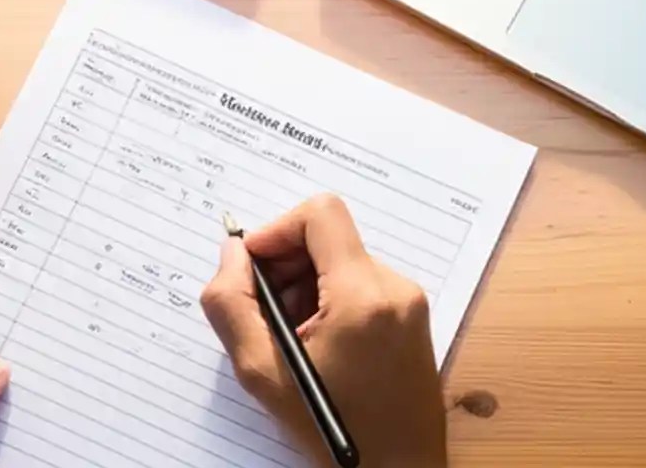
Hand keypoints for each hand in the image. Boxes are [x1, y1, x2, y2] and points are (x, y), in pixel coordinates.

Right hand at [201, 194, 447, 467]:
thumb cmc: (334, 432)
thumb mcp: (262, 372)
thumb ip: (232, 304)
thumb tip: (232, 254)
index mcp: (363, 294)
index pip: (320, 214)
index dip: (276, 231)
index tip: (251, 271)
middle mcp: (394, 287)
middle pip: (328, 239)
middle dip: (286, 267)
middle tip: (266, 318)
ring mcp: (409, 302)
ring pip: (341, 264)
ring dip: (305, 290)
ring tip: (293, 342)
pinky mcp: (413, 318)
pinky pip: (361, 287)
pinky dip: (329, 304)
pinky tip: (318, 350)